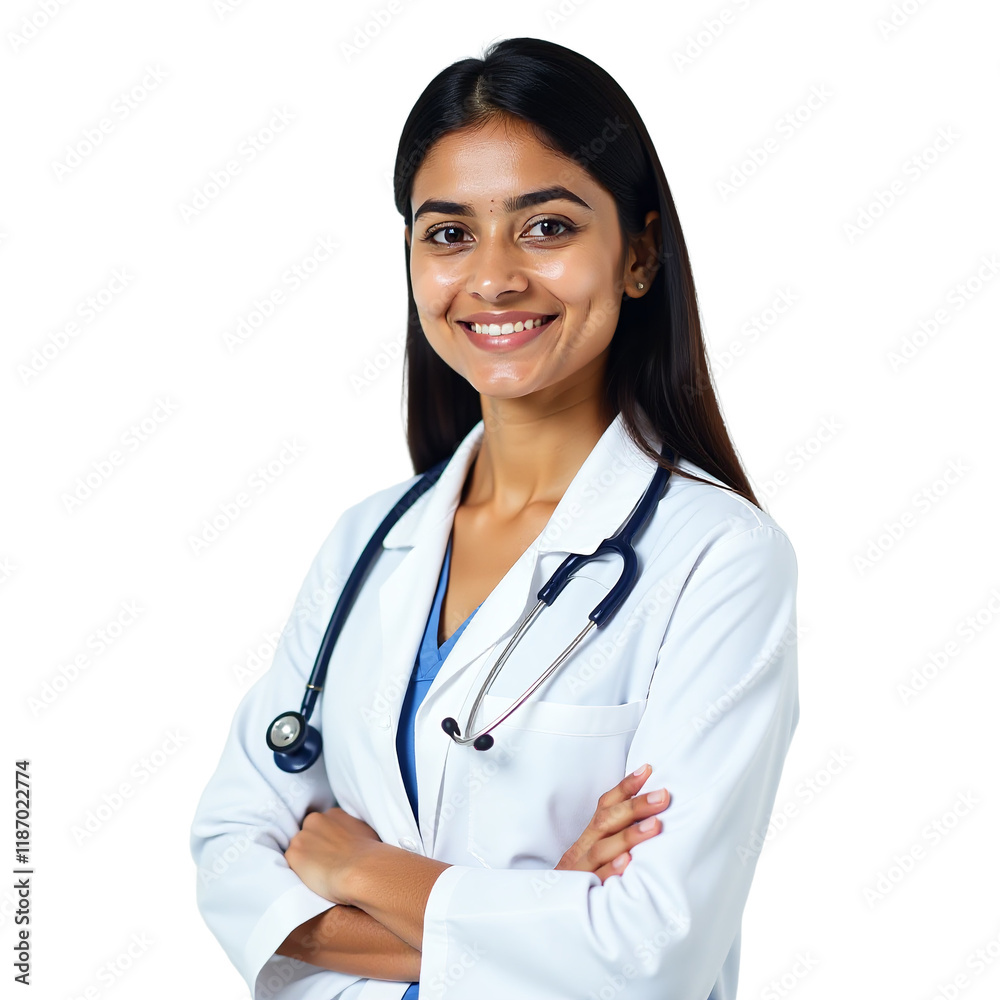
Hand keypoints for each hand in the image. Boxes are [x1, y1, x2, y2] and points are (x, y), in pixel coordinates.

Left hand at [284, 807, 381, 904]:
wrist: (361, 868)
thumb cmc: (369, 853)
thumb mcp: (364, 832)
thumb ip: (351, 829)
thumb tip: (353, 836)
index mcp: (333, 814)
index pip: (322, 825)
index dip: (326, 840)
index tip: (332, 852)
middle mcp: (315, 820)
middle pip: (308, 835)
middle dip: (313, 847)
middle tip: (325, 863)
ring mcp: (302, 836)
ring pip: (298, 849)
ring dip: (306, 859)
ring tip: (320, 874)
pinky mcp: (294, 853)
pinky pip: (291, 863)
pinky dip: (299, 871)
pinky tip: (313, 878)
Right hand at [554, 763, 669, 882]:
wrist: (546, 915)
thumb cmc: (582, 881)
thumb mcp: (596, 855)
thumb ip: (615, 837)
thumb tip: (648, 816)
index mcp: (588, 837)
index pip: (606, 805)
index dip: (626, 787)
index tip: (648, 770)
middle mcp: (583, 849)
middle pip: (606, 821)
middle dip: (635, 806)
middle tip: (662, 796)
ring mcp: (580, 871)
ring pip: (602, 849)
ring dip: (629, 836)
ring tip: (654, 825)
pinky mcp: (580, 894)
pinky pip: (596, 882)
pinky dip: (611, 871)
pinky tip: (627, 862)